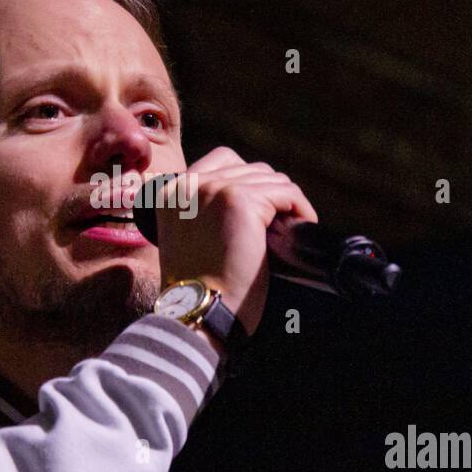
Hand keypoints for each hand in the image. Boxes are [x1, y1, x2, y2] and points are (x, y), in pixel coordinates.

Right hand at [152, 147, 317, 336]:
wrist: (198, 310)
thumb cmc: (198, 289)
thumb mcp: (188, 238)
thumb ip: (205, 211)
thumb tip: (254, 197)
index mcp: (171, 191)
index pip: (222, 161)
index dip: (248, 183)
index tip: (260, 213)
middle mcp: (190, 183)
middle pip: (250, 169)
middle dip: (269, 196)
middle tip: (279, 226)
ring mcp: (215, 188)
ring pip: (271, 179)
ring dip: (285, 203)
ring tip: (289, 230)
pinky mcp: (242, 200)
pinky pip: (286, 193)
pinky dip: (300, 210)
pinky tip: (300, 228)